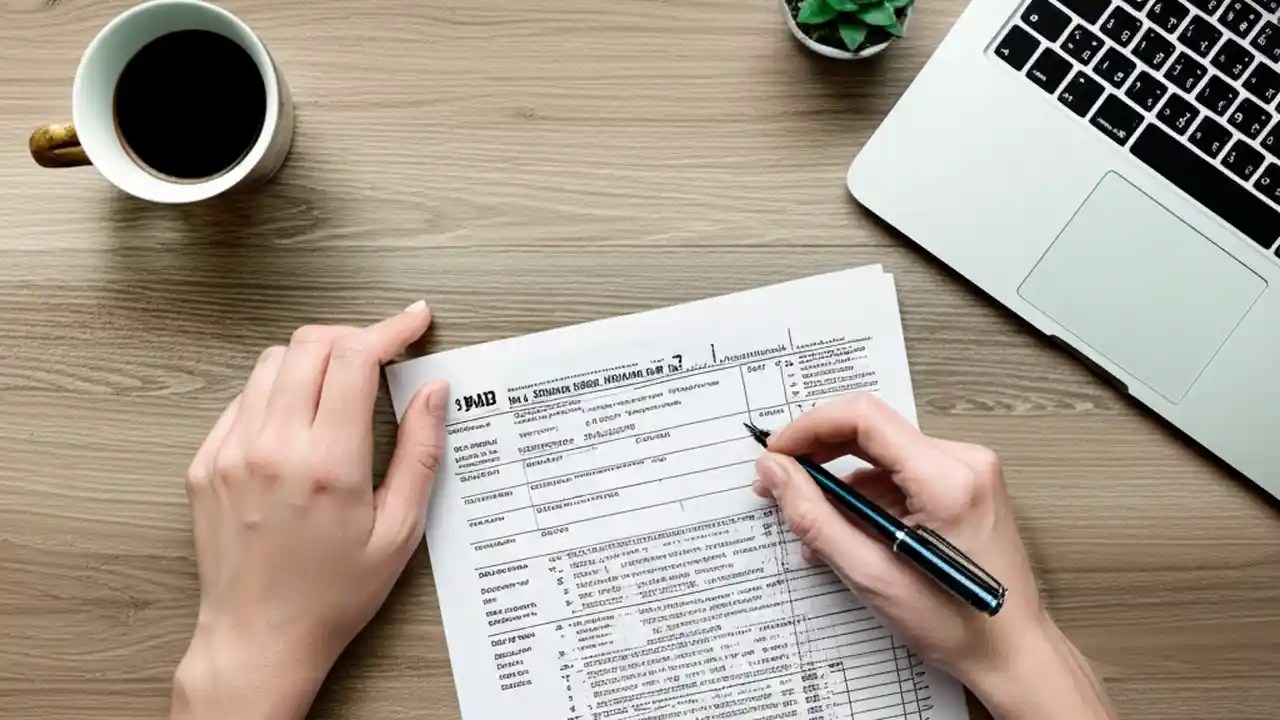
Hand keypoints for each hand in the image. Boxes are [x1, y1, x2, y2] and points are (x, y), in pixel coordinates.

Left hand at [171, 302, 449, 719]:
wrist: (259, 638)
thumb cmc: (332, 595)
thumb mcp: (399, 531)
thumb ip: (420, 453)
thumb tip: (433, 392)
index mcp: (328, 463)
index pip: (356, 357)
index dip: (390, 328)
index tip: (413, 321)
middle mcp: (274, 447)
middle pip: (311, 344)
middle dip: (354, 335)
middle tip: (382, 350)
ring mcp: (231, 452)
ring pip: (272, 362)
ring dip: (314, 356)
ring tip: (342, 381)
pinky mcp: (206, 463)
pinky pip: (242, 399)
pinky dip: (277, 389)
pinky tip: (301, 417)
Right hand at [753, 393, 1113, 719]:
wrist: (1012, 652)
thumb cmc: (957, 623)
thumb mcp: (871, 574)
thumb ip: (815, 517)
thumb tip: (776, 474)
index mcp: (947, 480)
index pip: (865, 418)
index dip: (810, 427)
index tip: (778, 453)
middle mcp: (965, 463)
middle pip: (872, 431)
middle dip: (819, 455)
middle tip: (781, 485)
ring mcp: (969, 472)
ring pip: (883, 456)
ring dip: (844, 486)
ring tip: (817, 531)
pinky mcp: (966, 486)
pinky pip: (902, 474)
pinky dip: (870, 498)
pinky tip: (851, 533)